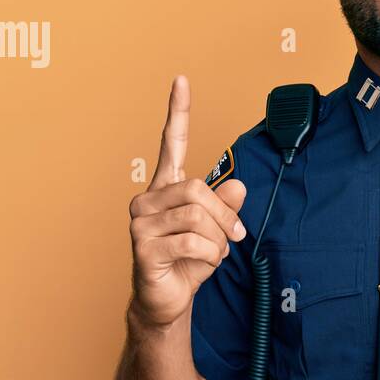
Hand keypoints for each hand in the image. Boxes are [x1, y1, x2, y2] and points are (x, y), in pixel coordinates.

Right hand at [127, 75, 247, 328]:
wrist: (167, 300)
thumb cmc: (188, 261)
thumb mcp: (215, 230)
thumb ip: (225, 206)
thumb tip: (238, 184)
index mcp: (165, 188)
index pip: (171, 144)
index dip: (177, 112)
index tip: (182, 79)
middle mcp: (147, 199)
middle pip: (198, 190)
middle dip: (225, 216)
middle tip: (235, 237)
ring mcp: (141, 223)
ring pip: (196, 216)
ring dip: (218, 239)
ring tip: (215, 253)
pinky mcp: (143, 248)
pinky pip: (190, 241)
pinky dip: (208, 255)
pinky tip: (203, 263)